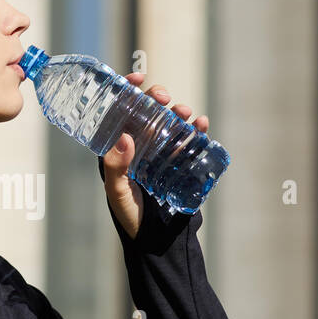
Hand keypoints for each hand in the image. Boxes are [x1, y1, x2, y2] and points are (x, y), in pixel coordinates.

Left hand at [101, 72, 210, 239]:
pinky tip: (201, 124)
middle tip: (164, 97)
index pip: (120, 112)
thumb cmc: (130, 217)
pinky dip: (198, 128)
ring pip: (170, 122)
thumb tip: (124, 138)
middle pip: (147, 111)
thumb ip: (116, 169)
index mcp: (118, 148)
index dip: (127, 90)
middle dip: (157, 97)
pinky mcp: (181, 162)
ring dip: (179, 110)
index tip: (137, 77)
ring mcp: (162, 152)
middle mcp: (140, 145)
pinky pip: (190, 139)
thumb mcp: (118, 193)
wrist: (157, 241)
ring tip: (185, 113)